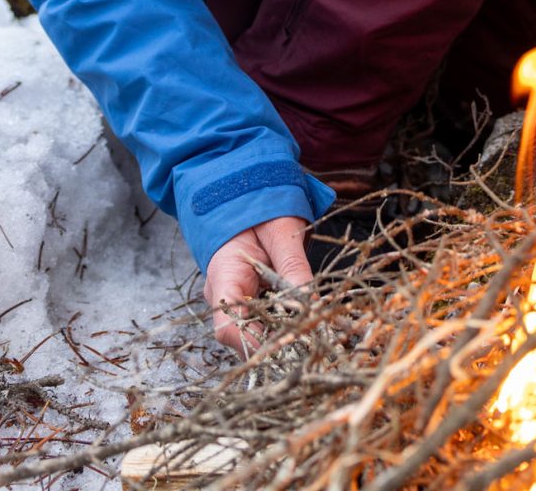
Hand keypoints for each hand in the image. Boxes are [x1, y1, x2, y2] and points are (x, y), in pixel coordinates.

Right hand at [204, 215, 312, 354]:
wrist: (246, 192)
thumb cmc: (258, 205)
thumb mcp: (280, 230)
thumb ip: (292, 265)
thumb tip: (310, 303)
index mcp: (223, 276)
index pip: (228, 328)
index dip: (256, 342)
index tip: (292, 340)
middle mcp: (223, 295)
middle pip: (243, 335)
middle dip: (276, 341)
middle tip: (312, 339)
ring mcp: (233, 297)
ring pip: (255, 329)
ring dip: (282, 333)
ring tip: (313, 331)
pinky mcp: (247, 296)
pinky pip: (263, 317)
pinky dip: (283, 321)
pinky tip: (306, 319)